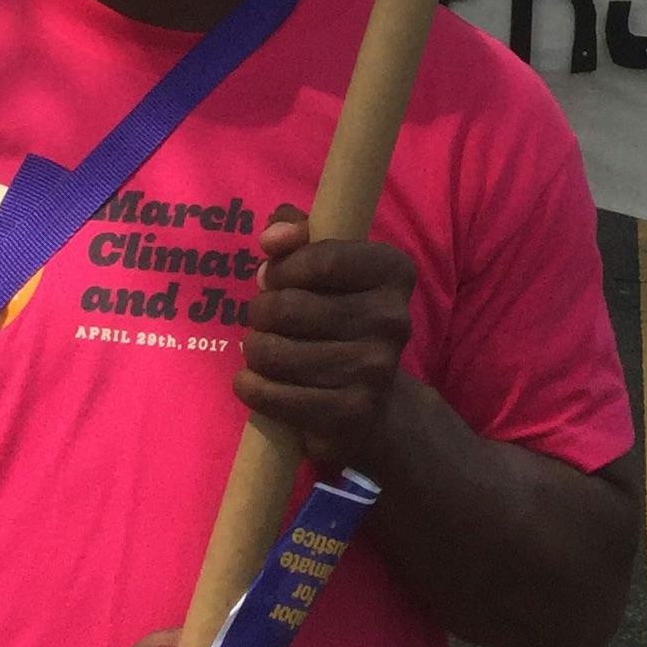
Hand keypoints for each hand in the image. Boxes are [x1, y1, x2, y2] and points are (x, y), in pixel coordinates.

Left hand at [233, 208, 415, 477]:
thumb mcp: (327, 266)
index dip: (283, 267)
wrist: (372, 407)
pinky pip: (276, 396)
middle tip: (262, 318)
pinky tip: (252, 382)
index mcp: (394, 271)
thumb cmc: (339, 320)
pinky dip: (251, 387)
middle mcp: (393, 319)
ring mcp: (375, 370)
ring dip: (255, 349)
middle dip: (261, 310)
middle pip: (291, 306)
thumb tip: (272, 238)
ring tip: (260, 349)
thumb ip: (297, 232)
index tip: (272, 277)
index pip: (322, 258)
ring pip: (277, 352)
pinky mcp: (350, 414)